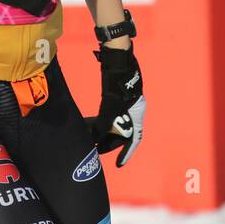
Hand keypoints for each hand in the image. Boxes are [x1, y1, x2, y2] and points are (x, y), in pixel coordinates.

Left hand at [84, 45, 145, 167]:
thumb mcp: (111, 106)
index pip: (133, 140)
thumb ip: (103, 123)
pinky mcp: (116, 96)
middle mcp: (132, 111)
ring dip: (102, 130)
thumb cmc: (118, 83)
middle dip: (108, 141)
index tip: (118, 164)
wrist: (118, 59)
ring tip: (88, 136)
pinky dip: (100, 119)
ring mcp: (125, 104)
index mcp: (136, 115)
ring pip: (114, 123)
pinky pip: (109, 114)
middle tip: (95, 148)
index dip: (126, 153)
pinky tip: (90, 122)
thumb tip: (94, 137)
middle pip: (122, 132)